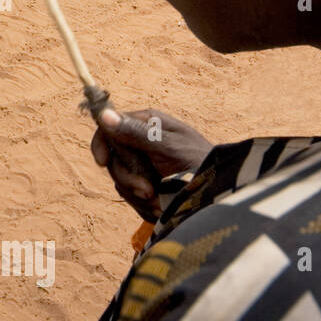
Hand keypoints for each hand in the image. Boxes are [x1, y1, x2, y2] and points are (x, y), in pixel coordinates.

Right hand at [90, 107, 212, 221]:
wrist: (219, 194)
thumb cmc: (200, 162)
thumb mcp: (167, 146)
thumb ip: (135, 132)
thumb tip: (104, 114)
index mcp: (146, 124)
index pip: (108, 128)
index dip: (101, 144)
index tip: (102, 161)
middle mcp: (140, 142)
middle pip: (112, 158)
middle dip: (128, 178)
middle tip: (148, 191)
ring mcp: (141, 166)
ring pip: (118, 180)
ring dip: (137, 195)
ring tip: (160, 201)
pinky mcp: (143, 187)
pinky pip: (129, 196)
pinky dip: (143, 205)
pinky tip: (160, 206)